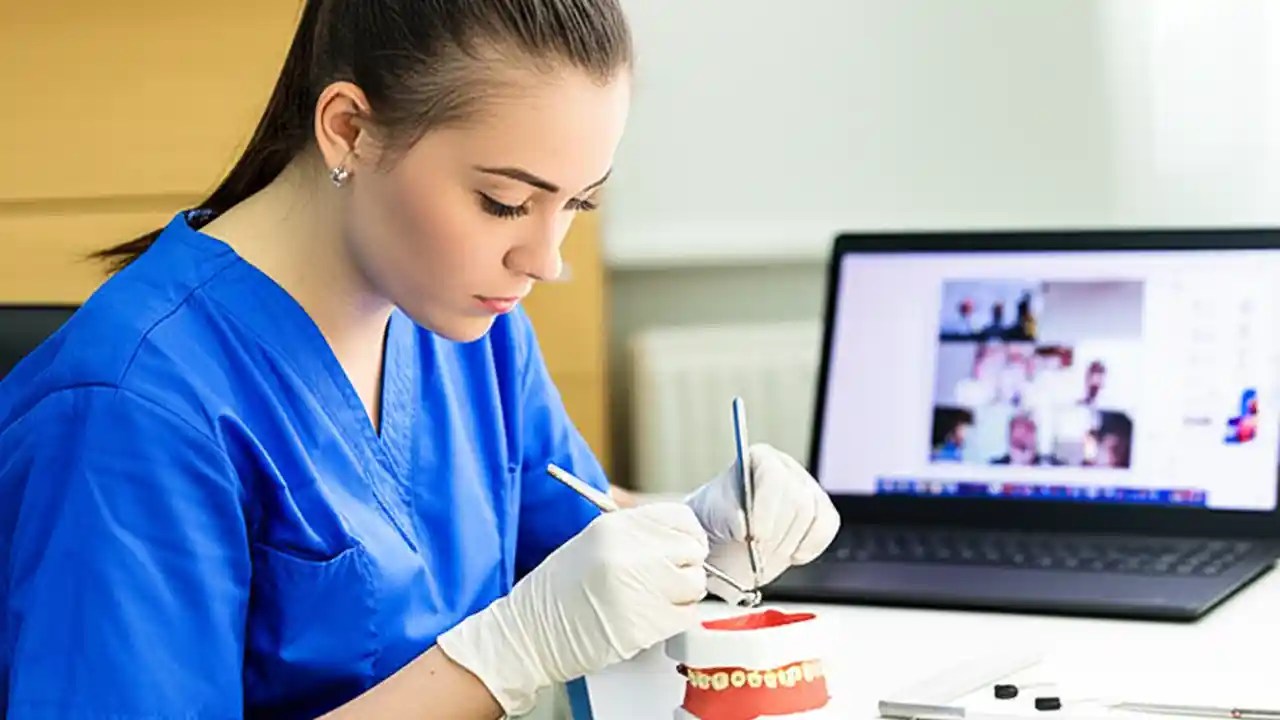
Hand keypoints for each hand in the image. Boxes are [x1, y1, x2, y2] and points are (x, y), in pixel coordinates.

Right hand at [436, 503, 708, 715]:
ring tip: (653, 601)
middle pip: (692, 551)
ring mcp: (639, 589)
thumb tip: (678, 539)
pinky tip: (649, 619)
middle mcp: (630, 553)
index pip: (681, 519)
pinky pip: (686, 616)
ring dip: (682, 596)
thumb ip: (636, 536)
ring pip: (694, 585)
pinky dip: (675, 620)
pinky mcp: (645, 625)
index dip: (687, 535)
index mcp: (616, 527)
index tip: (683, 548)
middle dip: (684, 567)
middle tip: (666, 579)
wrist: (531, 634)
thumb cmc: (558, 592)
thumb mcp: (594, 543)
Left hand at [684, 443, 839, 602]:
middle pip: (798, 499)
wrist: (725, 542)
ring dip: (789, 542)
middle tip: (756, 549)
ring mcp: (807, 488)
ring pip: (815, 515)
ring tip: (765, 551)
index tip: (753, 536)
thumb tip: (744, 525)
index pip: (773, 476)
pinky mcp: (821, 511)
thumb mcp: (708, 516)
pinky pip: (828, 525)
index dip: (766, 509)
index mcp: (758, 458)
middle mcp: (786, 467)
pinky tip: (792, 554)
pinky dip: (811, 545)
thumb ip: (726, 515)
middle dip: (776, 532)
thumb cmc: (713, 524)